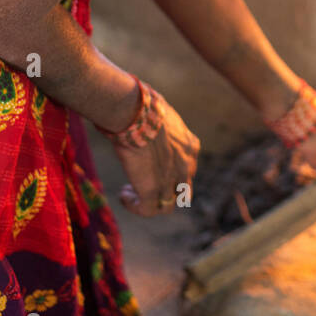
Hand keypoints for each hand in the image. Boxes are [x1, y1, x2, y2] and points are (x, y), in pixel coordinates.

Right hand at [116, 97, 199, 216]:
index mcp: (190, 145)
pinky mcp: (153, 189)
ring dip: (151, 202)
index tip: (154, 166)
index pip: (188, 168)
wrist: (138, 113)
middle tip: (146, 183)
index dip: (173, 172)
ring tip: (132, 191)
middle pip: (183, 190)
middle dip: (166, 190)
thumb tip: (143, 114)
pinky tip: (125, 195)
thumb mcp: (160, 112)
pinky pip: (148, 210)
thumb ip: (159, 122)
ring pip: (168, 205)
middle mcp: (186, 165)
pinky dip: (135, 206)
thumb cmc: (143, 105)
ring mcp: (171, 179)